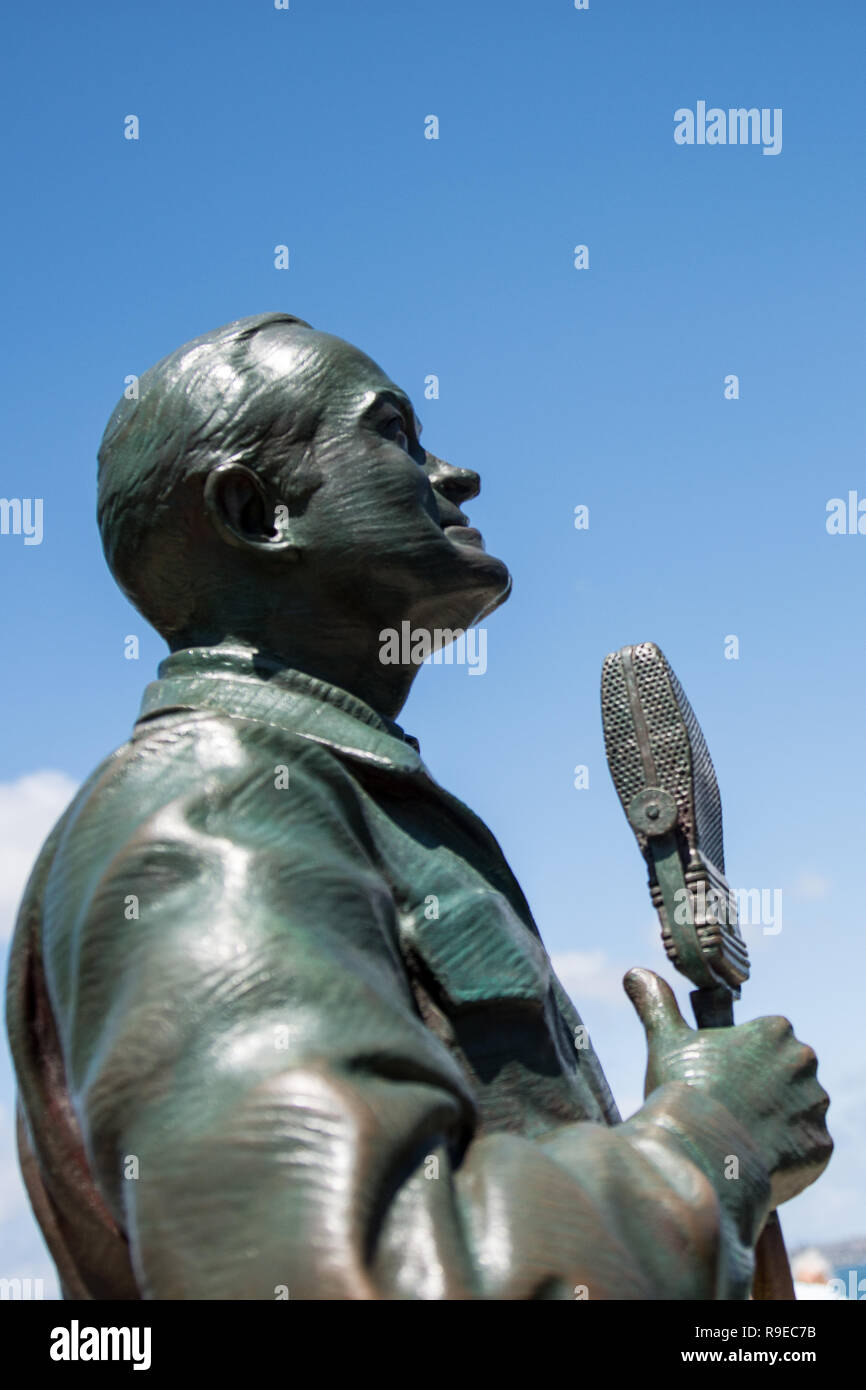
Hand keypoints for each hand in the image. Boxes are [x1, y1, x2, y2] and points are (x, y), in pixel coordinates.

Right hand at [624, 967, 832, 1207]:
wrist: (698, 1152)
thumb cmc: (682, 1090)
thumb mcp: (666, 1041)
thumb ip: (658, 1004)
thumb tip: (636, 974)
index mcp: (774, 1030)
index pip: (765, 1043)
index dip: (741, 1063)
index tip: (719, 1080)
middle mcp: (803, 1061)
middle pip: (786, 1075)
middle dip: (765, 1090)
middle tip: (729, 1109)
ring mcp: (814, 1104)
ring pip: (798, 1111)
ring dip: (779, 1122)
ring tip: (741, 1136)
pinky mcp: (820, 1144)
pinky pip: (807, 1147)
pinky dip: (788, 1154)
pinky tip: (757, 1156)